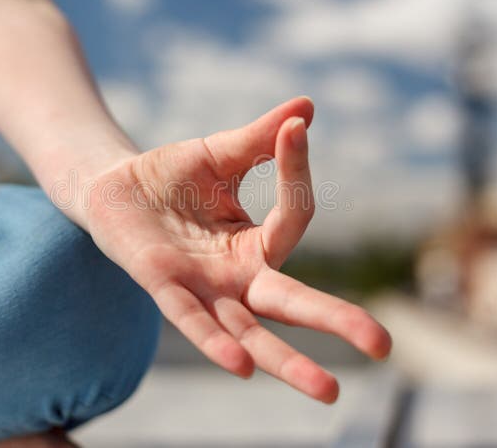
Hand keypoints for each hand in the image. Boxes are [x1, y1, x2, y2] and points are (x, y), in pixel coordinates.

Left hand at [84, 97, 391, 402]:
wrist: (113, 186)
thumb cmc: (170, 176)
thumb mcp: (220, 154)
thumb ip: (259, 138)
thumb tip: (306, 107)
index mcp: (255, 245)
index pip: (295, 217)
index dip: (297, 171)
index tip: (293, 130)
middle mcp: (236, 276)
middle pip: (292, 302)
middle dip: (335, 322)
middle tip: (383, 345)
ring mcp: (202, 287)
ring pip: (248, 331)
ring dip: (285, 360)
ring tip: (327, 390)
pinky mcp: (163, 287)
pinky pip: (191, 319)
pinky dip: (214, 340)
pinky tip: (241, 367)